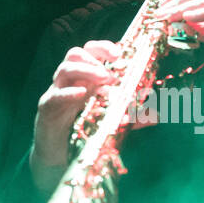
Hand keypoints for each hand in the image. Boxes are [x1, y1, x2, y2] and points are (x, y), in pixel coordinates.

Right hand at [30, 40, 120, 193]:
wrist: (59, 155)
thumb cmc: (83, 131)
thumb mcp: (112, 122)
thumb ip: (132, 118)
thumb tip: (156, 116)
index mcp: (84, 78)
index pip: (90, 52)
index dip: (103, 48)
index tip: (119, 53)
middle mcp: (70, 81)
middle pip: (75, 54)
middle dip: (94, 57)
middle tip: (110, 72)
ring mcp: (57, 92)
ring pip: (64, 69)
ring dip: (85, 71)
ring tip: (103, 79)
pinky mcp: (47, 109)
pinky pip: (55, 96)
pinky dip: (68, 93)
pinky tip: (81, 94)